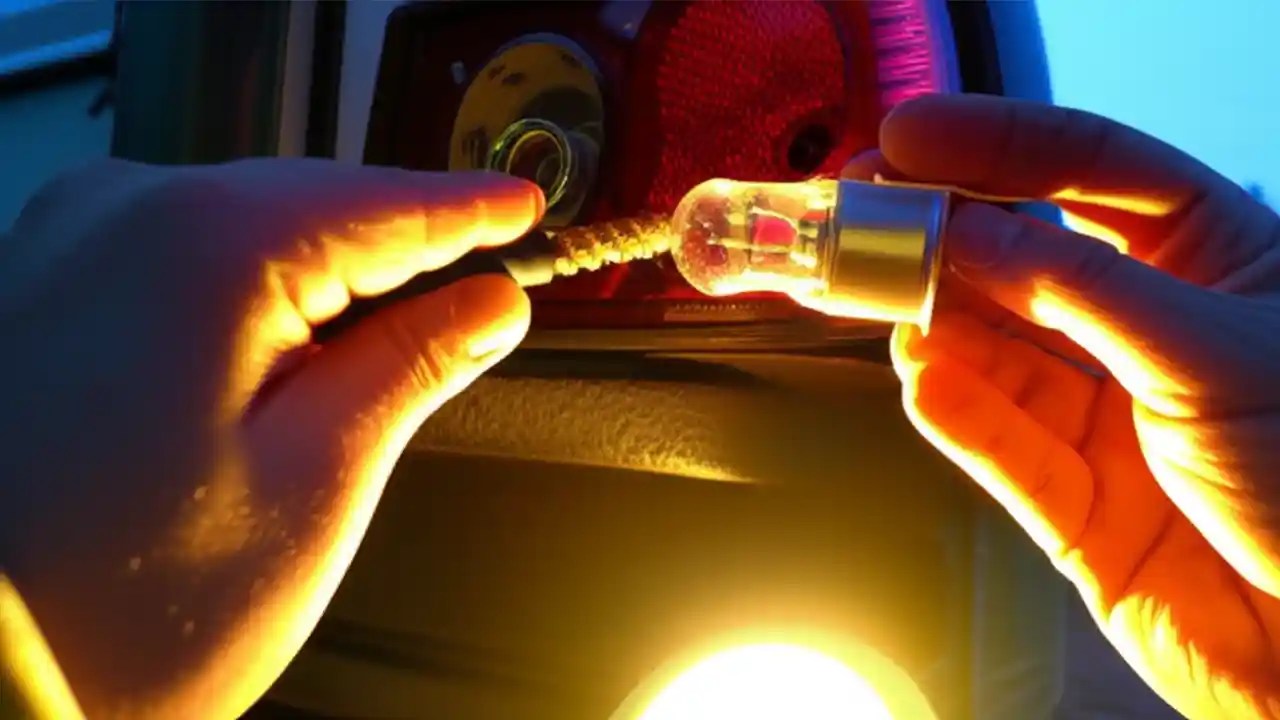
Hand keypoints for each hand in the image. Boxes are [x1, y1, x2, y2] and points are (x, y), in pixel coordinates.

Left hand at [0, 159, 541, 718]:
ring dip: (328, 269)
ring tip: (394, 328)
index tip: (521, 207)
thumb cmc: (129, 606)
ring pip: (246, 225)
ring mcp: (63, 245)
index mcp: (200, 250)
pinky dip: (253, 285)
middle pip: (311, 203)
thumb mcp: (317, 478)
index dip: (466, 209)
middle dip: (400, 242)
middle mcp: (117, 217)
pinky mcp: (41, 287)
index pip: (379, 203)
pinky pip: (180, 253)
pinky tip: (291, 338)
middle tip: (483, 281)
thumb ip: (412, 364)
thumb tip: (488, 305)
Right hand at [863, 94, 1279, 719]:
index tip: (908, 135)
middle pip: (1026, 262)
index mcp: (1218, 260)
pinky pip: (1002, 449)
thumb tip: (964, 237)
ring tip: (876, 297)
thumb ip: (1076, 291)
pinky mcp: (1078, 506)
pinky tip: (918, 379)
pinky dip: (956, 415)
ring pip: (999, 355)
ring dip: (936, 325)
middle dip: (943, 238)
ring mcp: (1112, 419)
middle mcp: (1154, 331)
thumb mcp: (1208, 351)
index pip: (1092, 169)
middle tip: (861, 219)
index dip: (997, 144)